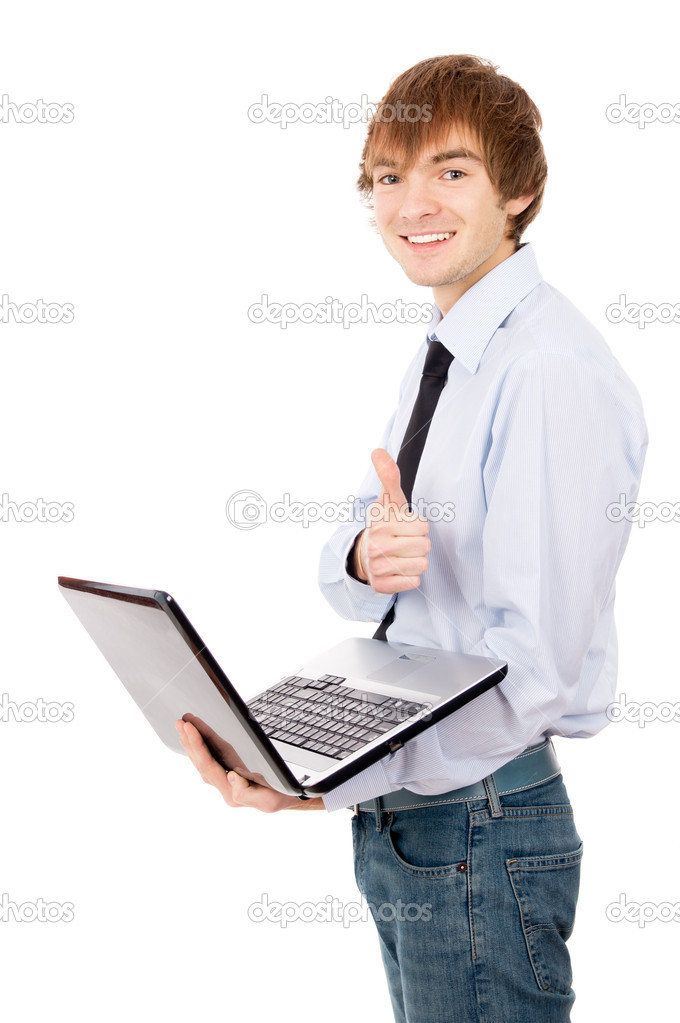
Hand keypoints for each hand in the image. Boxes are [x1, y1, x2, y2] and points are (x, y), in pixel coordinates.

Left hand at [175, 720, 324, 811]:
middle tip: (181, 721)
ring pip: (204, 760)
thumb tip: (231, 777)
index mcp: (232, 792)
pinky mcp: (230, 772)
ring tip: (184, 724)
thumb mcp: (269, 801)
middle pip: (202, 762)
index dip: (198, 746)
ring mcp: (226, 780)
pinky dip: (202, 744)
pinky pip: (211, 758)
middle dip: (190, 741)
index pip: (209, 766)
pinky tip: (196, 735)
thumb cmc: (281, 796)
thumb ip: (247, 794)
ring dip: (193, 742)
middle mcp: (225, 786)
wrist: (291, 797)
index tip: (191, 728)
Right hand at [354, 448, 429, 593]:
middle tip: (403, 541)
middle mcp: (377, 547)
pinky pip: (414, 582)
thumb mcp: (387, 501)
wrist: (363, 555)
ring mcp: (379, 568)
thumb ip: (388, 476)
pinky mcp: (383, 586)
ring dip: (416, 560)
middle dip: (418, 543)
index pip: (423, 526)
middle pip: (424, 546)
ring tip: (402, 555)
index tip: (404, 526)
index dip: (418, 525)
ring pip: (422, 565)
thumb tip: (378, 451)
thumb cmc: (383, 526)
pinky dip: (410, 577)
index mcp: (380, 525)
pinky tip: (399, 569)